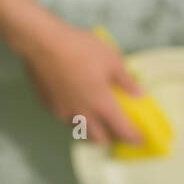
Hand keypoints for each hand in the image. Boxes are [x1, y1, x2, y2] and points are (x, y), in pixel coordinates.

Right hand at [17, 16, 146, 146]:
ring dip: (90, 129)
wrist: (42, 43)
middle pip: (99, 139)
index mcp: (102, 105)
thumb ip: (126, 80)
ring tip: (95, 119)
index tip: (141, 140)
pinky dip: (73, 116)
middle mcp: (82, 114)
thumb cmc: (80, 48)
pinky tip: (74, 103)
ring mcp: (62, 111)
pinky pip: (64, 117)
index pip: (122, 130)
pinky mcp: (48, 105)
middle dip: (111, 138)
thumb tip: (139, 93)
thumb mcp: (111, 59)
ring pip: (79, 130)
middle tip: (117, 130)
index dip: (134, 138)